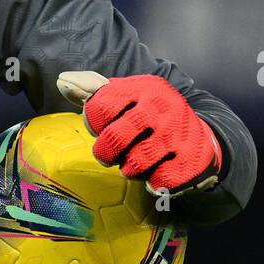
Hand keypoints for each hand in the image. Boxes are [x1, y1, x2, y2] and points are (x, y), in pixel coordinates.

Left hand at [56, 70, 222, 195]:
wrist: (201, 138)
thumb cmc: (151, 117)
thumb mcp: (129, 96)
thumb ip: (94, 90)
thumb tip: (62, 80)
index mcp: (144, 88)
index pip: (99, 107)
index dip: (93, 123)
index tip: (101, 127)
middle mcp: (161, 108)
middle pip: (113, 139)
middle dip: (105, 153)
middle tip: (108, 156)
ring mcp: (176, 134)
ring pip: (134, 164)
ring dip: (129, 170)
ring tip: (135, 163)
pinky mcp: (188, 160)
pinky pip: (155, 182)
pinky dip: (151, 183)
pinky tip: (158, 172)